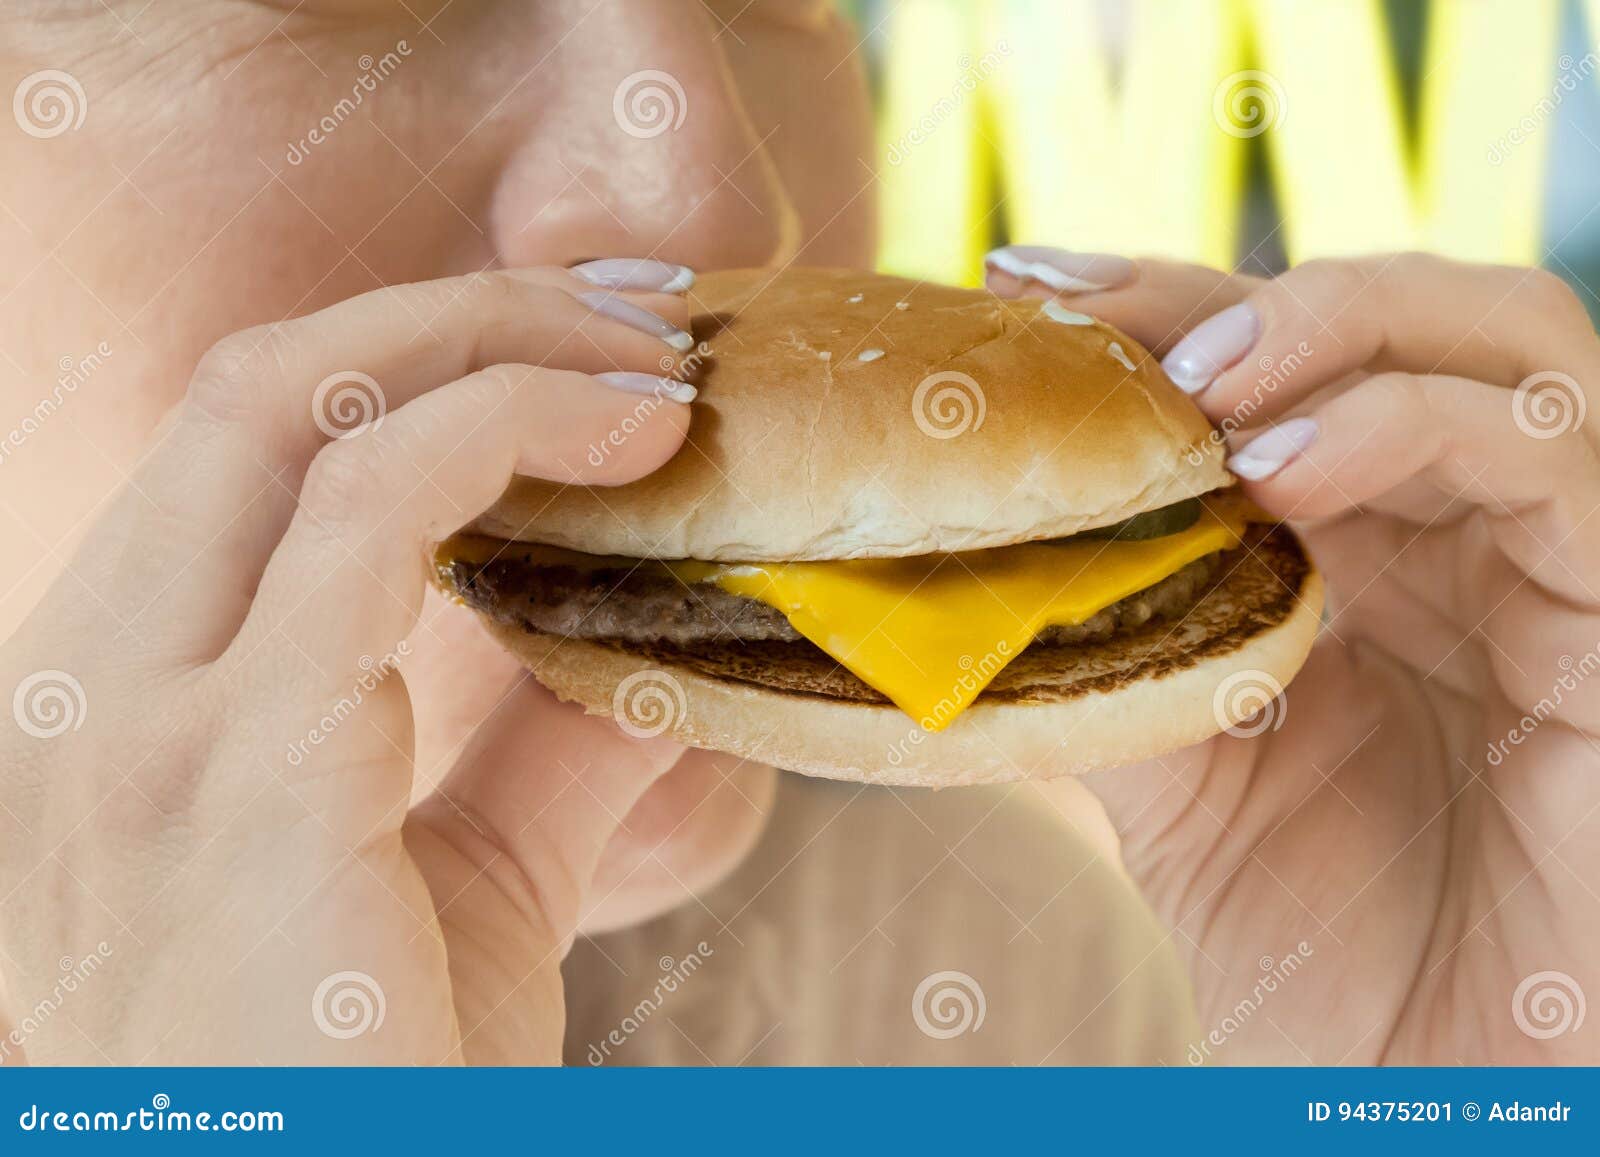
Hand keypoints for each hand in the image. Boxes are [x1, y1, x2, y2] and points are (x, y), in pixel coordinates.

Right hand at [0, 265, 770, 1064]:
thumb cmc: (380, 1095)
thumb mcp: (466, 887)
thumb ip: (538, 748)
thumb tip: (640, 634)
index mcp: (123, 707)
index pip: (235, 453)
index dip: (405, 364)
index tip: (569, 360)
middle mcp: (84, 694)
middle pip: (248, 384)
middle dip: (451, 314)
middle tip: (625, 325)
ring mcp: (134, 731)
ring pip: (291, 402)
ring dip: (494, 346)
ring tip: (652, 371)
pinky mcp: (234, 775)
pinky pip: (366, 512)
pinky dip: (509, 431)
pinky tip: (633, 445)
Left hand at [990, 248, 1599, 1063]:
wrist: (1441, 1101)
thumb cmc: (1328, 960)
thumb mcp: (1183, 784)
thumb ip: (1117, 653)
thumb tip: (979, 548)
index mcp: (1363, 558)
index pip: (1274, 378)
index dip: (1157, 309)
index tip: (1022, 285)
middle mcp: (1462, 538)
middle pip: (1386, 322)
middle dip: (1232, 293)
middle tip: (1092, 309)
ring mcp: (1553, 562)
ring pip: (1503, 341)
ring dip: (1334, 327)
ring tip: (1195, 379)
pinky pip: (1556, 460)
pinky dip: (1416, 426)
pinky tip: (1286, 466)